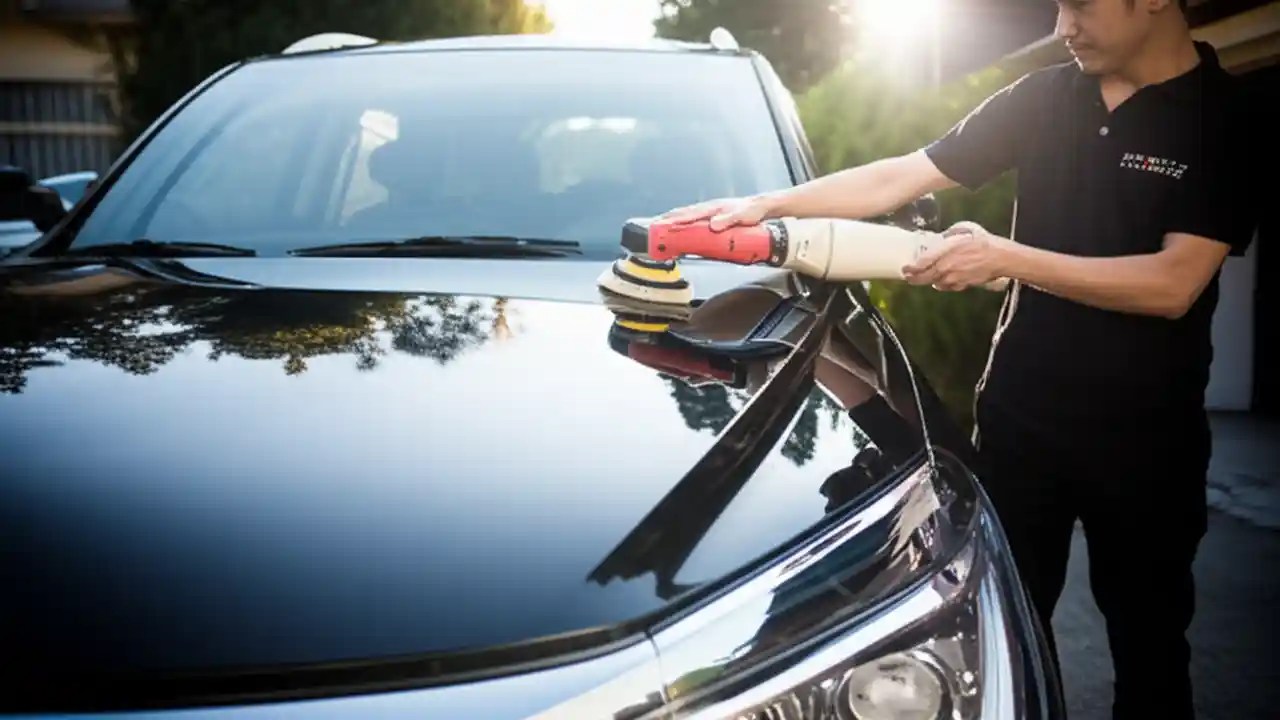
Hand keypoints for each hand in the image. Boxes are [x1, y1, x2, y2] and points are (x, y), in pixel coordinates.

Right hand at [657, 195, 772, 230]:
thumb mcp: (743, 216)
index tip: (661, 226)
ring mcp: (709, 212)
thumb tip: (713, 226)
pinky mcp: (711, 216)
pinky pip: (692, 218)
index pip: (689, 215)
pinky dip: (682, 222)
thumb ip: (729, 220)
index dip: (674, 221)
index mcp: (712, 208)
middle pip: (683, 213)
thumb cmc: (752, 211)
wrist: (760, 206)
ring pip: (686, 215)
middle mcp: (708, 209)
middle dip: (667, 220)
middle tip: (652, 228)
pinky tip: (679, 228)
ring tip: (659, 227)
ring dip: (672, 220)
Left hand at [903, 221, 1011, 291]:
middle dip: (914, 278)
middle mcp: (946, 268)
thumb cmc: (983, 241)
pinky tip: (942, 279)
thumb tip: (941, 237)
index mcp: (945, 252)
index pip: (922, 263)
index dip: (911, 268)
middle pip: (924, 278)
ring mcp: (954, 278)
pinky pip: (947, 287)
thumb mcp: (964, 229)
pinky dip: (942, 284)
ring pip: (935, 283)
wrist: (1000, 257)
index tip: (905, 268)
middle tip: (908, 276)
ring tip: (924, 276)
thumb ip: (949, 234)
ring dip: (929, 280)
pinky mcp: (962, 285)